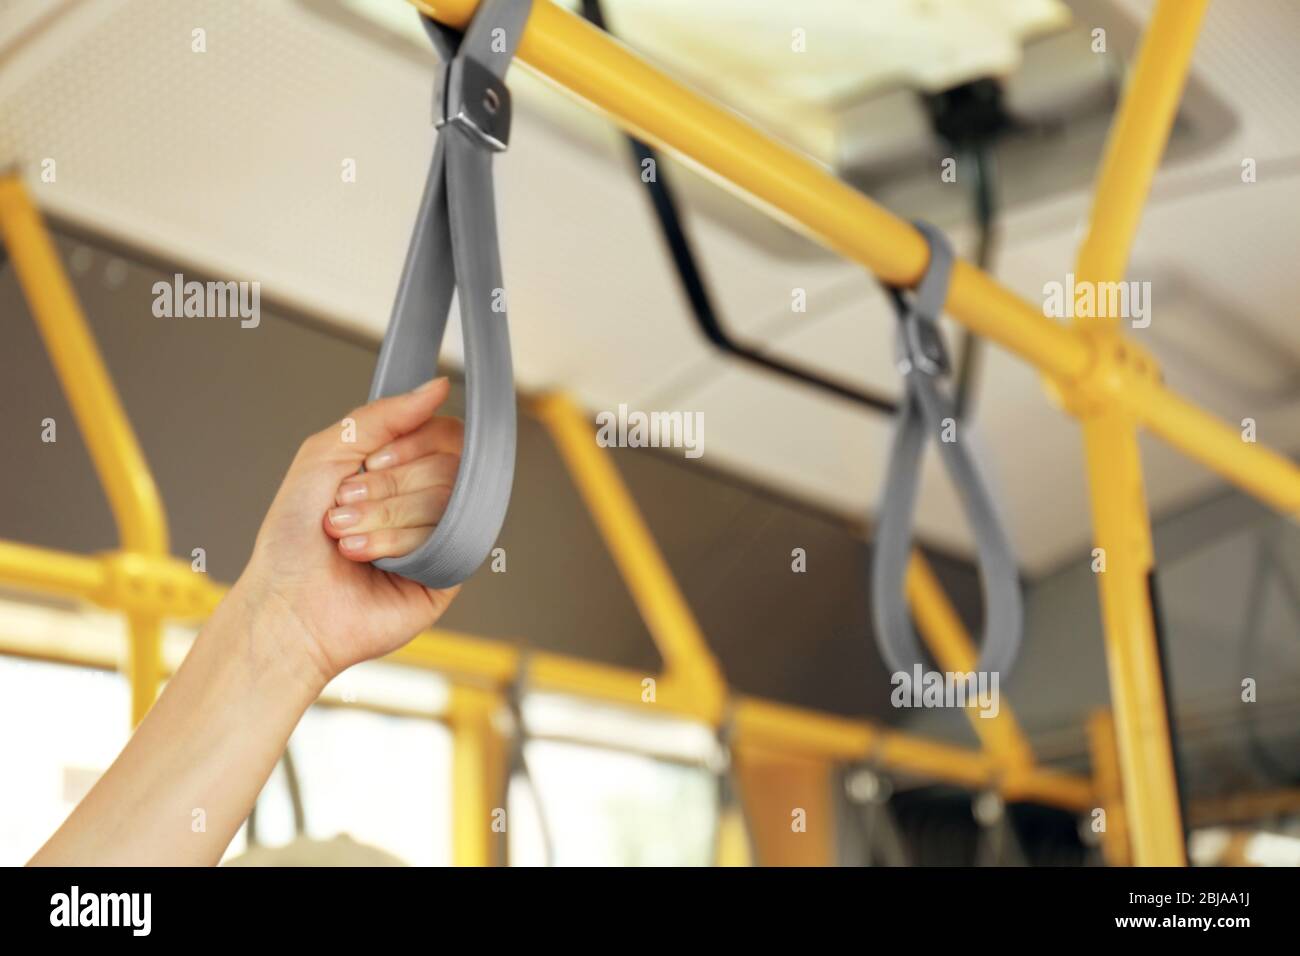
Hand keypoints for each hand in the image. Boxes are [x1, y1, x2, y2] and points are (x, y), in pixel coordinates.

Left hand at [236, 377, 463, 686]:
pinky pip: (447, 539)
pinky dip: (398, 543)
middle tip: (344, 505)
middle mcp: (424, 500)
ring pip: (446, 500)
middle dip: (385, 486)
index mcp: (402, 470)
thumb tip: (440, 387)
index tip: (369, 462)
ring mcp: (439, 537)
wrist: (287, 605)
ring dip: (382, 515)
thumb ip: (383, 416)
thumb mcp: (325, 453)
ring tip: (347, 538)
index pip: (443, 434)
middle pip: (447, 465)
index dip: (409, 444)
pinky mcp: (448, 573)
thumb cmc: (294, 539)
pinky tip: (370, 558)